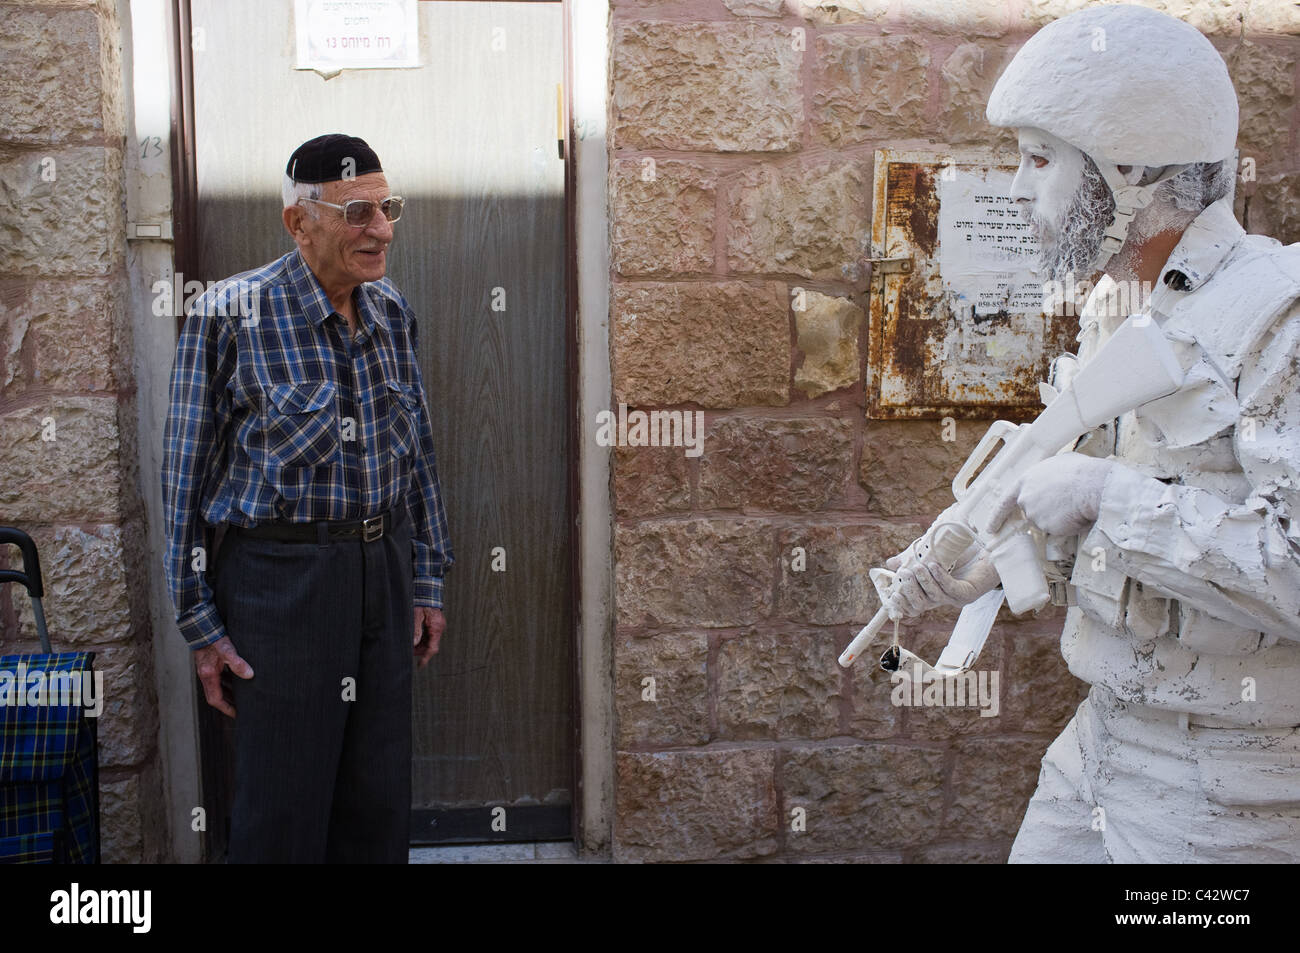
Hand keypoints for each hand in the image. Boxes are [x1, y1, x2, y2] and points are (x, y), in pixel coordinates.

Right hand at [193, 635, 253, 718]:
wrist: (201, 625)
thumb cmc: (213, 638)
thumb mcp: (227, 649)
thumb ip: (237, 662)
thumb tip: (249, 675)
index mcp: (208, 675)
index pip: (215, 699)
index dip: (226, 708)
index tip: (237, 714)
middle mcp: (205, 675)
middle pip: (216, 696)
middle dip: (228, 704)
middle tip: (242, 708)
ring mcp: (206, 670)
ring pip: (217, 687)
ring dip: (228, 694)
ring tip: (242, 697)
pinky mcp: (209, 664)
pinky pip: (218, 679)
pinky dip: (227, 683)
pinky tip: (237, 680)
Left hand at [414, 606, 445, 668]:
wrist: (428, 591)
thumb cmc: (422, 602)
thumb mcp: (416, 616)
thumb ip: (416, 630)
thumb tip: (413, 644)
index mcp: (436, 628)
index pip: (432, 648)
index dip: (426, 658)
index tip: (420, 666)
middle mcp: (439, 628)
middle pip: (431, 646)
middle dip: (420, 651)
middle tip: (409, 650)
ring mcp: (438, 626)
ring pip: (430, 642)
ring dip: (420, 645)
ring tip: (410, 643)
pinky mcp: (436, 624)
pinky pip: (430, 636)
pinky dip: (422, 639)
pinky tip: (415, 637)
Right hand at [885, 540, 999, 618]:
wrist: (986, 546)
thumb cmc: (958, 551)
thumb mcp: (928, 553)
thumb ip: (910, 559)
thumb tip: (890, 564)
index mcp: (931, 593)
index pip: (913, 606)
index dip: (902, 604)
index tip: (891, 594)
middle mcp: (943, 599)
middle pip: (921, 604)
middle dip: (910, 590)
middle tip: (904, 573)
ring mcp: (956, 598)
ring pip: (935, 596)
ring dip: (925, 581)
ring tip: (919, 566)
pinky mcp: (969, 593)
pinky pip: (952, 589)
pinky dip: (941, 578)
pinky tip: (934, 565)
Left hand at [987, 452, 1114, 537]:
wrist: (1092, 485)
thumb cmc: (1080, 471)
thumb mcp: (1058, 464)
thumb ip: (1047, 475)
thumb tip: (1053, 476)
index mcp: (1025, 481)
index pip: (1005, 502)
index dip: (998, 516)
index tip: (991, 528)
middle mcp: (1025, 499)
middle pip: (1031, 511)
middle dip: (1045, 511)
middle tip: (1062, 504)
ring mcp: (1035, 514)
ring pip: (1045, 521)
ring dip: (1057, 517)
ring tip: (1074, 503)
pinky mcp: (1047, 526)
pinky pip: (1057, 530)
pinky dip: (1066, 525)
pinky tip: (1075, 513)